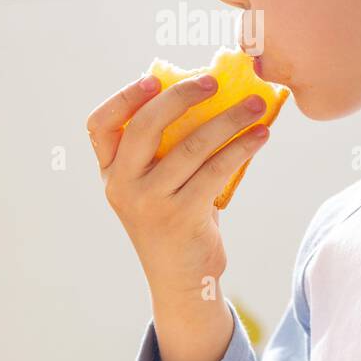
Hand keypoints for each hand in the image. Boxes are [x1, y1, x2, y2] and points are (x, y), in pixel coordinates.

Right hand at [85, 72, 271, 298]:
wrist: (183, 282)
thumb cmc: (176, 219)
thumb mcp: (158, 184)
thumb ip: (167, 147)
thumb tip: (209, 95)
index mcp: (111, 172)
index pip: (100, 125)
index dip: (124, 97)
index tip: (154, 78)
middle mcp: (122, 186)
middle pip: (145, 126)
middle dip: (182, 96)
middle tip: (215, 81)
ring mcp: (149, 203)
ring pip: (191, 146)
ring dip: (229, 120)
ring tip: (255, 105)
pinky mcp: (181, 216)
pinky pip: (216, 170)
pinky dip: (242, 148)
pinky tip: (260, 136)